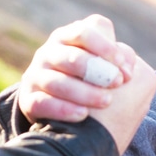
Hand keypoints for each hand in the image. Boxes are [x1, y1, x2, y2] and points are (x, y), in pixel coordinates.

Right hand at [19, 15, 155, 153]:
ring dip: (84, 92)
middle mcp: (49, 53)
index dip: (105, 47)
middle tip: (117, 84)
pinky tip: (83, 115)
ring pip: (56, 81)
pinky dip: (63, 109)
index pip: (84, 32)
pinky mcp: (28, 101)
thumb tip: (127, 63)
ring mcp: (36, 77)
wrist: (76, 124)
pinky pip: (42, 103)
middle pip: (71, 57)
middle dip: (97, 70)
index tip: (122, 65)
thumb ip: (123, 59)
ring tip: (106, 102)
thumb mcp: (113, 69)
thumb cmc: (99, 87)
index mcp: (69, 38)